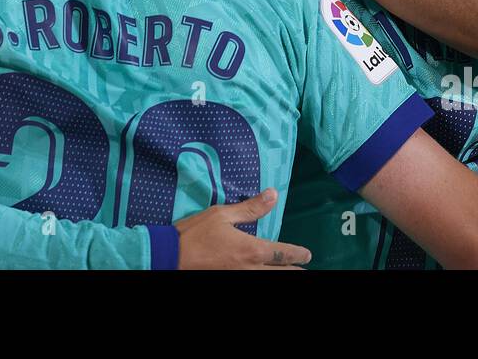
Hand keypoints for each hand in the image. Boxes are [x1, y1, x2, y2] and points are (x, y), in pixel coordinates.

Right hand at [176, 188, 310, 268]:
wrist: (170, 256)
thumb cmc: (196, 233)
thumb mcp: (222, 214)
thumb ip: (250, 208)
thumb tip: (273, 195)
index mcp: (252, 250)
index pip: (283, 254)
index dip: (298, 254)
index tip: (307, 255)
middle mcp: (250, 270)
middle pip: (281, 274)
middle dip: (296, 272)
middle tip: (305, 270)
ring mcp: (239, 279)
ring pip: (269, 281)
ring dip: (281, 276)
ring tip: (290, 273)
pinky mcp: (228, 281)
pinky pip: (252, 282)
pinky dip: (262, 279)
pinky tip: (263, 274)